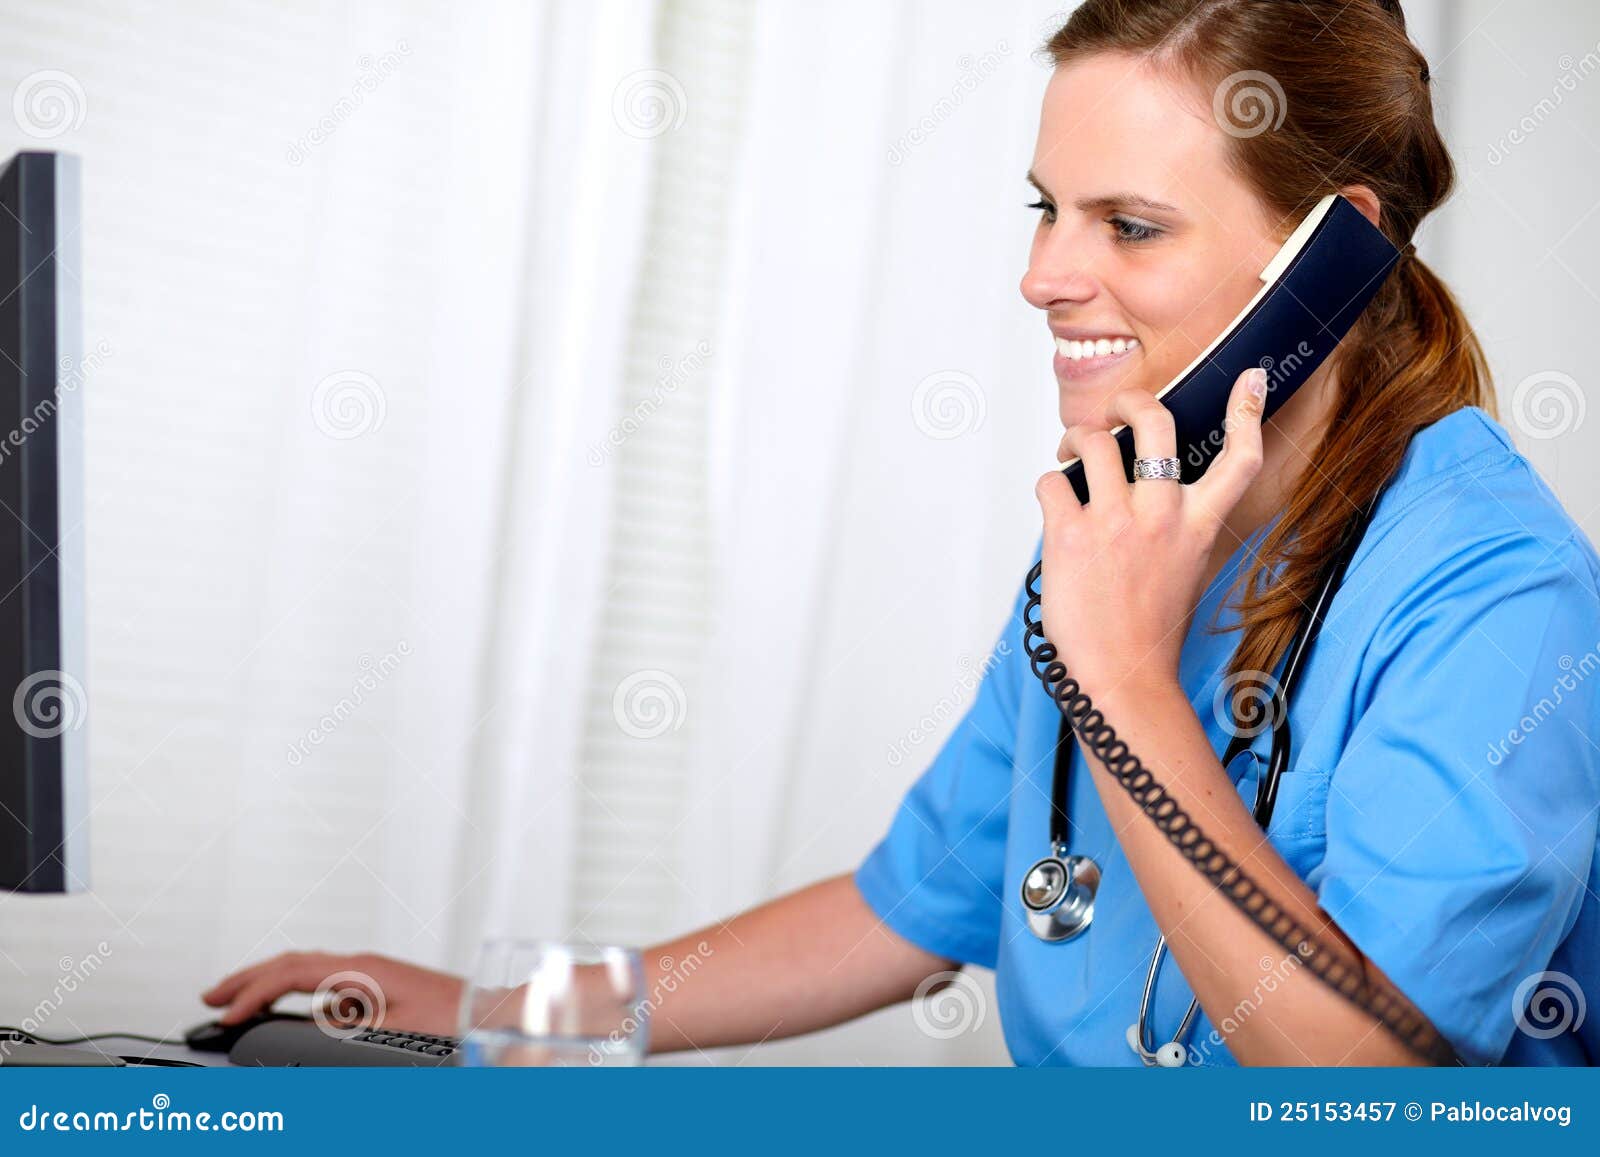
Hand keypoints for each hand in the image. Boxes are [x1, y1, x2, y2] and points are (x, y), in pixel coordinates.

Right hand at [201, 951, 464, 1036]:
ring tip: (238, 1002)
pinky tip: (290, 1014)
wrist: (489, 1012)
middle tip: (211, 996)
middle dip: (249, 978)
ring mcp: (369, 975)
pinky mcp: (378, 989)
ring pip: (307, 973)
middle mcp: (361, 966)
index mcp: (360, 969)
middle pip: (293, 964)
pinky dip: (297, 997)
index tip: (224, 1013)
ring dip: (270, 985)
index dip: (253, 991)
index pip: (292, 971)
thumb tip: (297, 1031)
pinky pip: (326, 988)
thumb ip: (338, 1031)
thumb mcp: (387, 1029)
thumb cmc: (451, 1018)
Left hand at [1034, 368, 1266, 700]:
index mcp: (1199, 524)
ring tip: (1070, 455)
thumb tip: (1146, 491)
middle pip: (1155, 422)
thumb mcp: (1185, 570)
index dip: (1248, 412)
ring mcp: (1116, 520)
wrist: (1121, 678)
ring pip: (1095, 440)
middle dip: (1130, 400)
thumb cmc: (1148, 631)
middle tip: (1114, 410)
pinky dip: (1049, 486)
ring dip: (1076, 439)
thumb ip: (1177, 527)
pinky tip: (1055, 506)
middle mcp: (1162, 514)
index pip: (1239, 458)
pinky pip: (1052, 481)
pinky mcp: (1071, 534)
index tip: (1250, 379)